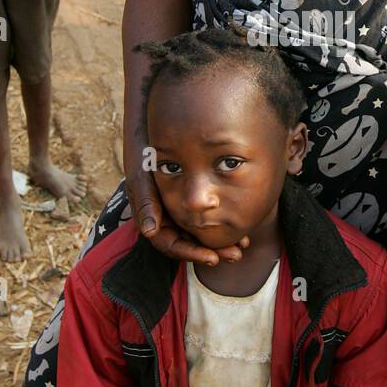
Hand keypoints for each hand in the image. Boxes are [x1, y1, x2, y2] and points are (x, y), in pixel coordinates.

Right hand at [124, 132, 248, 266]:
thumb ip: (145, 202)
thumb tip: (150, 232)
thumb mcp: (142, 176)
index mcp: (151, 218)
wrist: (152, 129)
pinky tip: (242, 226)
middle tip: (236, 254)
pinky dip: (222, 222)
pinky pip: (207, 218)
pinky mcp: (191, 198)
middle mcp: (165, 217)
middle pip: (188, 243)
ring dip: (220, 241)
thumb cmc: (144, 151)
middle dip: (211, 251)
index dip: (190, 253)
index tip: (212, 256)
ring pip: (200, 233)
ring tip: (244, 244)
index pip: (170, 246)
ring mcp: (178, 209)